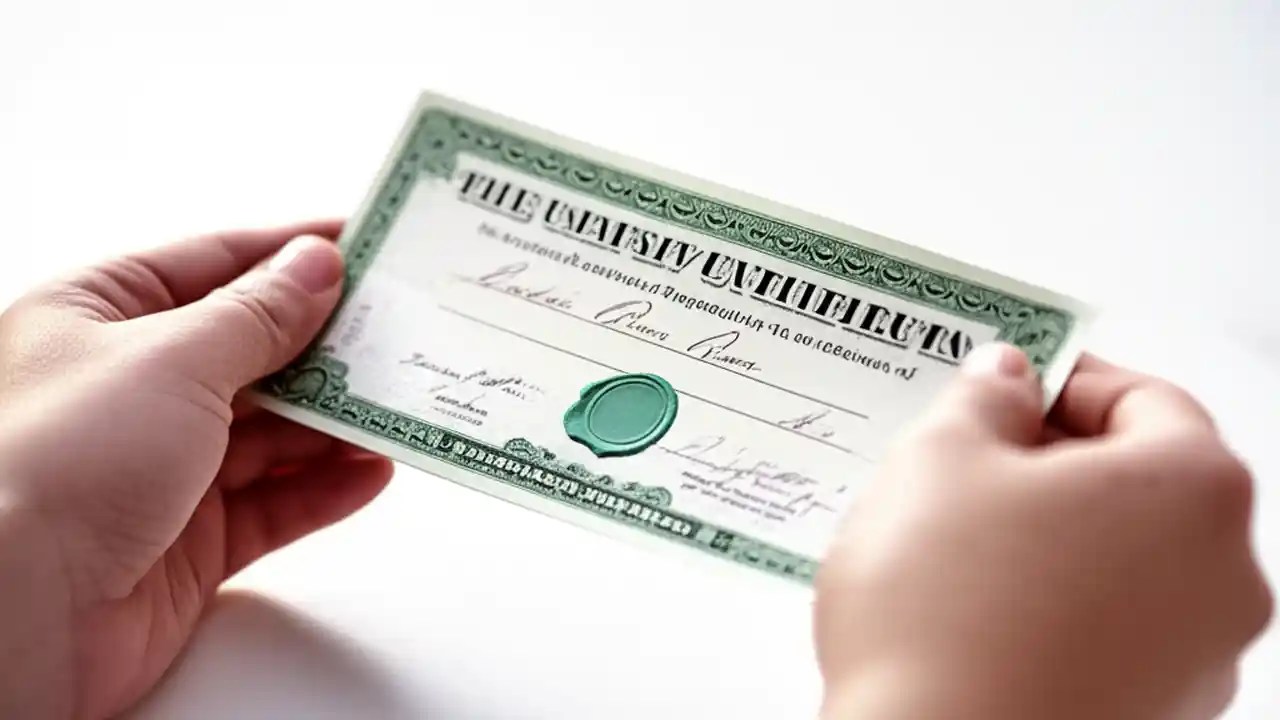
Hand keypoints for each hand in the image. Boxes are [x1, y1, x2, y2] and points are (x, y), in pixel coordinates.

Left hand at [0, 221, 393, 718]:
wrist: (10, 614)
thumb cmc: (53, 462)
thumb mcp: (172, 358)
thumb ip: (258, 315)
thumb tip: (315, 265)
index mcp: (97, 317)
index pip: (214, 265)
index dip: (292, 254)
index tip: (364, 247)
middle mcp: (127, 389)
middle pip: (252, 352)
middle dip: (327, 345)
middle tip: (400, 330)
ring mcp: (160, 467)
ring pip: (271, 432)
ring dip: (336, 421)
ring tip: (401, 404)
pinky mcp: (188, 541)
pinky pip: (273, 504)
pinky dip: (324, 488)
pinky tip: (371, 471)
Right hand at [814, 344, 1271, 719]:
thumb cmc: (943, 621)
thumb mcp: (937, 459)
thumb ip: (983, 397)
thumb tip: (1005, 380)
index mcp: (1191, 491)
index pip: (1144, 398)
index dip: (1064, 380)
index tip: (1008, 386)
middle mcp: (1222, 579)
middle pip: (1141, 484)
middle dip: (1052, 462)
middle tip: (967, 460)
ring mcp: (1195, 663)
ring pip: (1124, 562)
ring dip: (1052, 537)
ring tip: (956, 545)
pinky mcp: (1152, 718)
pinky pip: (1110, 631)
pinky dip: (1056, 606)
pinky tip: (976, 613)